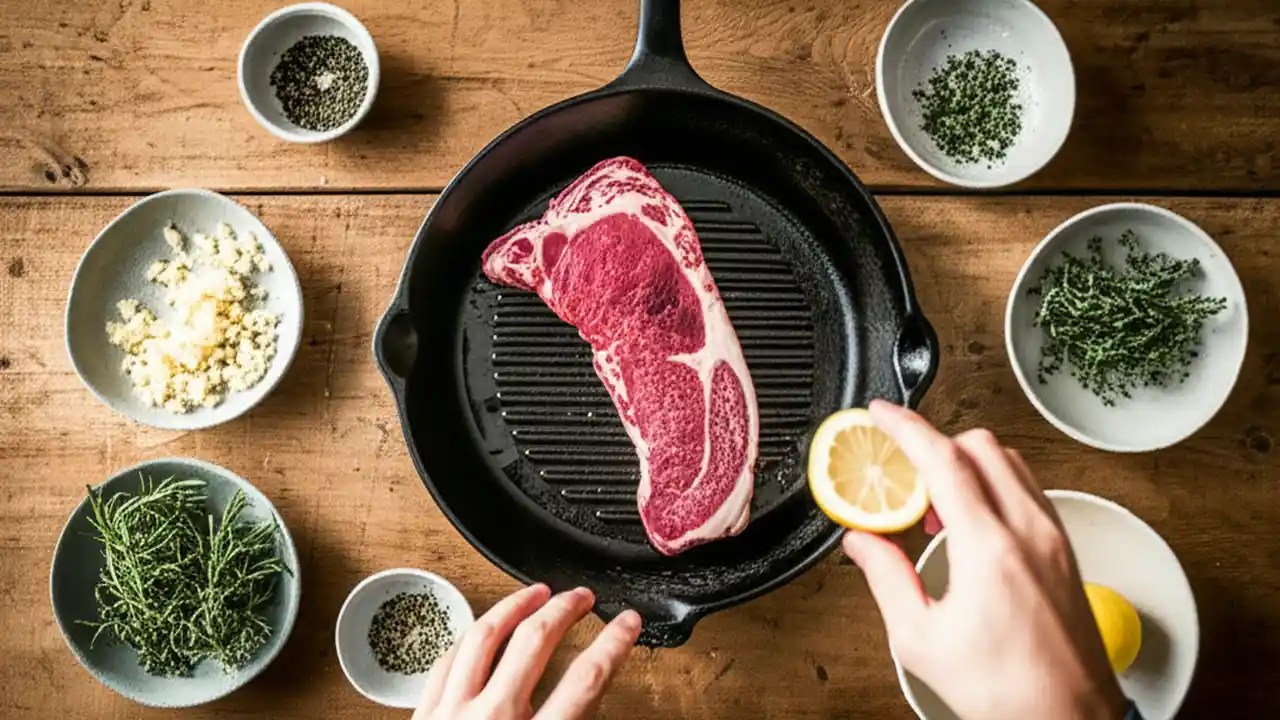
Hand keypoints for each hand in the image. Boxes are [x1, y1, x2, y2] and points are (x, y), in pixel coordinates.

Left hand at [413, 584, 641, 719]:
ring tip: (533, 593)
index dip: (614, 643)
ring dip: (514, 608)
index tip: (627, 623)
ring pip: (484, 638)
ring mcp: (451, 714)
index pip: (586, 679)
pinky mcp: (422, 716)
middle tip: (580, 596)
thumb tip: (589, 702)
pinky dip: (469, 638)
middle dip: (564, 610)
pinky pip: (447, 661)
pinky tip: (480, 629)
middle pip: (534, 642)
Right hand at [843, 400, 1126, 719]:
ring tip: (934, 502)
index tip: (882, 413)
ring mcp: (1053, 538)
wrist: (1070, 718)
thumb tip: (861, 544)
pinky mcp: (1065, 549)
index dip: (907, 428)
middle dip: (936, 443)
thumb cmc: (1009, 691)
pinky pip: (1027, 489)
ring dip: (967, 464)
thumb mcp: (922, 640)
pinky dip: (993, 484)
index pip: (944, 461)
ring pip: (1009, 461)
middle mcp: (1029, 532)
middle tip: (904, 468)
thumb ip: (886, 579)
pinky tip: (970, 520)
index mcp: (990, 550)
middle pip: (981, 446)